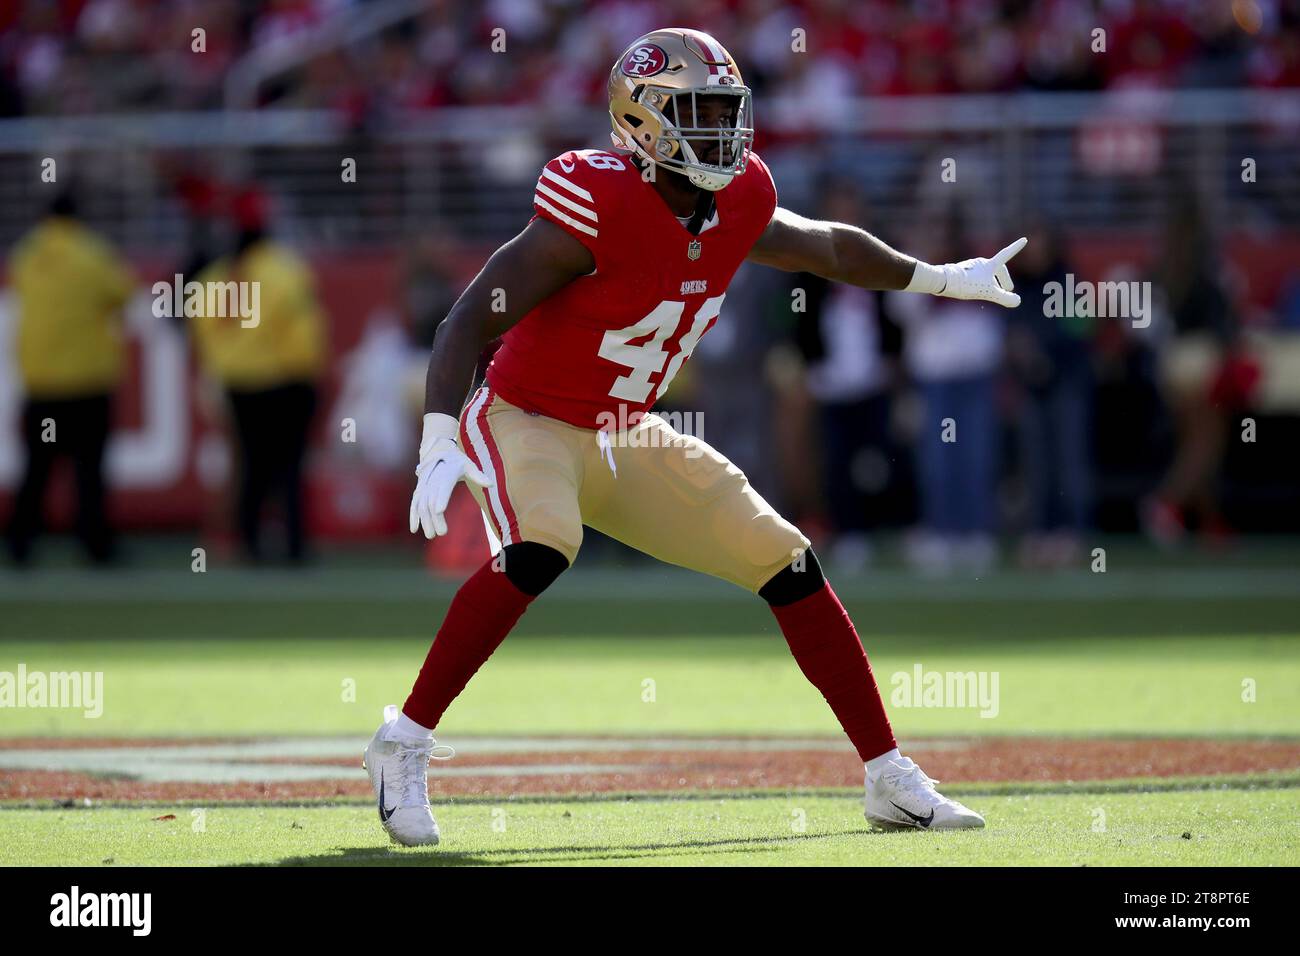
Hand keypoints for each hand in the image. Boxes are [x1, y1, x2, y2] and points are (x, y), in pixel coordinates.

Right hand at [409, 412, 492, 538]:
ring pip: (421, 504)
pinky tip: (415, 529)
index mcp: (446, 473)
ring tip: (431, 535)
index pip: (443, 487)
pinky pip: (414, 503)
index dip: (441, 498)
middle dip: (434, 518)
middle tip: (441, 533)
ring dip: (424, 520)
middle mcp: (433, 480)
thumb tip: (491, 484)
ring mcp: (423, 485)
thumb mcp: (469, 465)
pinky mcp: (419, 491)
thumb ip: (478, 475)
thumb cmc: (458, 461)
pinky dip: (413, 515)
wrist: (439, 451)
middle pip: (431, 500)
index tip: (440, 510)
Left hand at [908, 237, 1026, 307]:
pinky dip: (978, 283)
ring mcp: (970, 266)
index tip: (1023, 239)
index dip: (1016, 248)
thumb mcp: (989, 293)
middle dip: (1004, 279)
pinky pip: (974, 276)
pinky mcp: (961, 271)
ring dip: (990, 282)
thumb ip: (1004, 298)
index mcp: (989, 264)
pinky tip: (973, 290)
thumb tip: (1017, 301)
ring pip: (985, 273)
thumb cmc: (967, 285)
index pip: (1006, 254)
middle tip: (1007, 290)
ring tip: (989, 292)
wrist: (945, 281)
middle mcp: (980, 262)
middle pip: (997, 269)